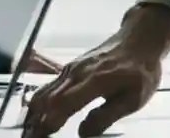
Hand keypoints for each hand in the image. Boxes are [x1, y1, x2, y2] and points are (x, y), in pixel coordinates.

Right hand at [22, 5, 169, 136]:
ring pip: (44, 92)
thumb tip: (83, 133)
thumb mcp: (134, 99)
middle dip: (35, 120)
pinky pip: (48, 86)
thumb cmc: (140, 70)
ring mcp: (70, 70)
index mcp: (94, 81)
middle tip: (30, 137)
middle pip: (48, 99)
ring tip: (29, 130)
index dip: (50, 121)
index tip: (40, 135)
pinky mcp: (69, 69)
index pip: (64, 103)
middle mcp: (76, 73)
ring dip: (33, 112)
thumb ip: (107, 116)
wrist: (137, 40)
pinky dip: (38, 102)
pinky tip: (34, 113)